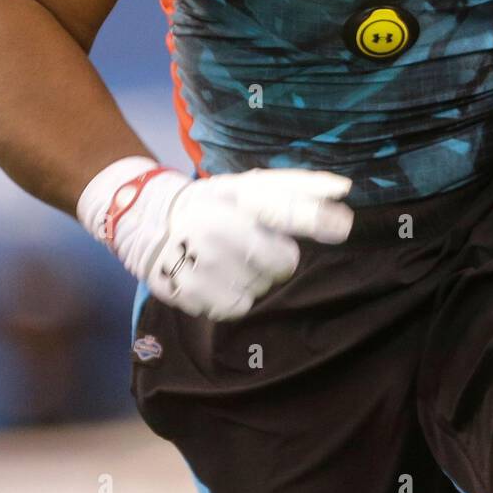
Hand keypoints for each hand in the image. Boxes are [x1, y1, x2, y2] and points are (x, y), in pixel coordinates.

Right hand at [79, 160, 354, 320]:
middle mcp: (224, 231)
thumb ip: (297, 187)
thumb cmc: (212, 202)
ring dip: (256, 277)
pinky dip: (236, 296)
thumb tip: (344, 189)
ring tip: (229, 259)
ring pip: (264, 287)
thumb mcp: (247, 186)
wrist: (147, 223)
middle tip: (252, 244)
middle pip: (285, 262)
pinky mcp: (196, 295)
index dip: (318, 220)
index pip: (286, 210)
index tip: (345, 225)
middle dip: (277, 256)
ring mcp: (208, 265)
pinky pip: (241, 307)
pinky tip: (217, 277)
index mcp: (240, 199)